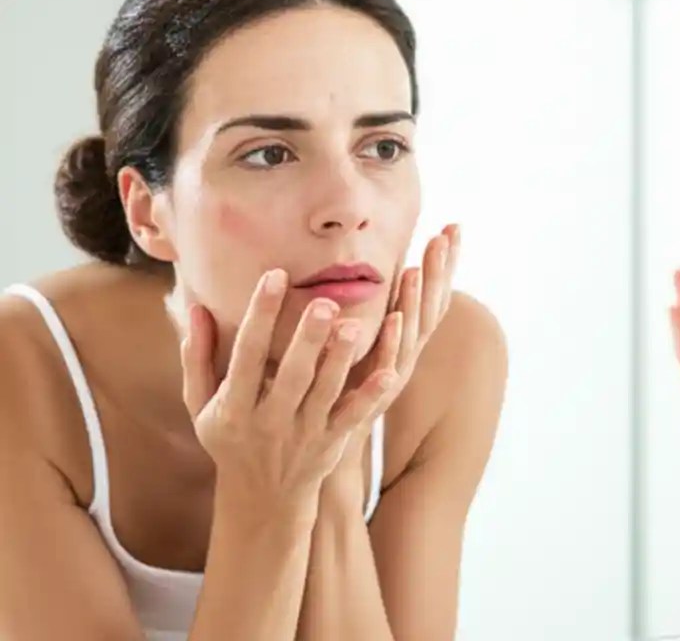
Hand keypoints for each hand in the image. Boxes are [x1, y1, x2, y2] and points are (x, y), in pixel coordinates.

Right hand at [181, 270, 401, 507]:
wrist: (261, 497)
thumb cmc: (229, 437)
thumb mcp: (200, 404)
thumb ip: (197, 357)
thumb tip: (195, 308)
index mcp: (233, 407)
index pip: (246, 355)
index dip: (259, 316)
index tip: (273, 276)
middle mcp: (269, 421)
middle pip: (291, 376)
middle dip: (307, 339)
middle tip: (325, 302)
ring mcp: (303, 434)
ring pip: (325, 393)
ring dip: (341, 360)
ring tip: (355, 325)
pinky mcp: (330, 444)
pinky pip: (352, 419)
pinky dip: (370, 397)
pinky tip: (389, 372)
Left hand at [329, 225, 460, 487]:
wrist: (312, 453)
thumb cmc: (322, 396)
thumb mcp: (346, 347)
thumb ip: (354, 312)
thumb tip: (359, 266)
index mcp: (400, 341)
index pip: (430, 296)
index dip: (444, 265)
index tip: (452, 227)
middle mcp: (403, 357)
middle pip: (429, 308)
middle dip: (439, 270)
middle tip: (446, 234)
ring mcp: (390, 378)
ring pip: (411, 334)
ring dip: (416, 300)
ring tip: (418, 267)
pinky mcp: (371, 399)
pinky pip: (387, 368)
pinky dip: (394, 343)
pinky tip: (397, 317)